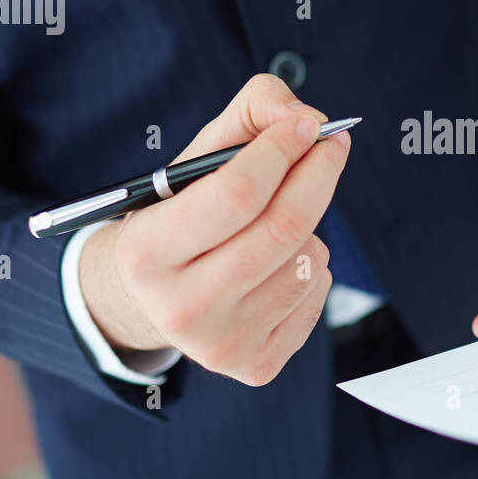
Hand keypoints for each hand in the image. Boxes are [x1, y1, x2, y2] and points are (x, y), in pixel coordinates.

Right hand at [78, 74, 348, 385]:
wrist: (151, 299)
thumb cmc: (183, 213)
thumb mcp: (197, 158)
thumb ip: (250, 113)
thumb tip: (305, 118)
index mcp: (145, 253)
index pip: (236, 195)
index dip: (281, 151)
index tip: (308, 126)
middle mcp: (178, 309)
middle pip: (282, 229)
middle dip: (317, 175)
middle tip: (332, 144)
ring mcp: (220, 345)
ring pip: (306, 260)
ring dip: (308, 226)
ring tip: (277, 222)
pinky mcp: (256, 366)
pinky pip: (316, 293)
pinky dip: (310, 264)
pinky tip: (277, 264)